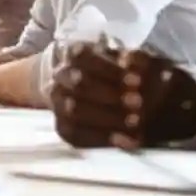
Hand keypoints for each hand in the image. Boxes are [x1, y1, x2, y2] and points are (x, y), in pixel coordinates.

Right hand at [50, 43, 195, 149]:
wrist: (93, 91)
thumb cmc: (116, 72)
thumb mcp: (128, 62)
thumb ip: (135, 59)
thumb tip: (132, 60)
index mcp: (72, 54)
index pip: (82, 57)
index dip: (109, 69)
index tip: (137, 80)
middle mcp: (60, 76)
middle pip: (78, 84)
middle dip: (109, 94)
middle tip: (139, 102)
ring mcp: (57, 102)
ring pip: (74, 110)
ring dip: (107, 118)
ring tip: (136, 123)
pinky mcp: (62, 126)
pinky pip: (76, 135)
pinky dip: (103, 139)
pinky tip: (128, 141)